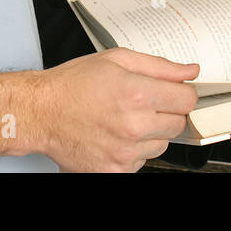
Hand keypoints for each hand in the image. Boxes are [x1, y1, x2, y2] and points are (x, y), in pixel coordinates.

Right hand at [33, 47, 199, 171]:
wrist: (41, 113)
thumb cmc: (73, 84)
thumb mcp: (117, 60)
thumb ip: (160, 66)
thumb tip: (190, 71)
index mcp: (136, 93)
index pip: (187, 99)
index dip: (183, 92)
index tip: (174, 92)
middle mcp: (133, 125)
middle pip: (178, 123)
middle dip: (167, 111)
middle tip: (144, 103)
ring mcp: (125, 152)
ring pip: (162, 145)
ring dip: (151, 133)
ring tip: (125, 119)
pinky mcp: (115, 170)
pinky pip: (142, 162)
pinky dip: (134, 151)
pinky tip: (116, 135)